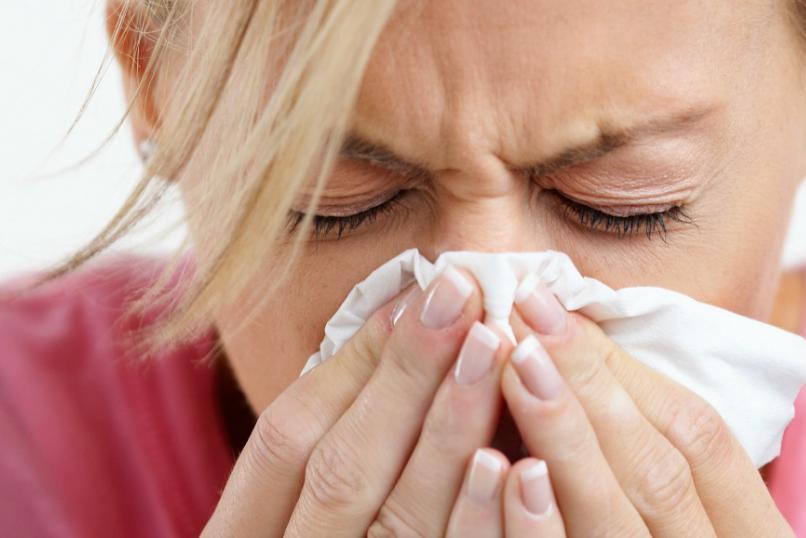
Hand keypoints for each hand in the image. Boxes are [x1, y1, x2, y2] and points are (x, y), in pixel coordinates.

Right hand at [200, 265, 514, 536]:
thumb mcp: (290, 521)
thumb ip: (327, 453)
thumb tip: (393, 343)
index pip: (287, 439)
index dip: (349, 365)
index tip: (407, 299)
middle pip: (346, 469)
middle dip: (406, 375)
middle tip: (460, 291)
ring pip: (401, 522)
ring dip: (450, 432)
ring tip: (495, 347)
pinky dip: (487, 526)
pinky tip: (518, 465)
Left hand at [466, 274, 795, 536]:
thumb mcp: (698, 522)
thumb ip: (653, 459)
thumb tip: (581, 359)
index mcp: (747, 535)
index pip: (700, 438)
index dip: (627, 367)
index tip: (557, 305)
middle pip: (655, 472)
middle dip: (589, 384)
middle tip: (524, 310)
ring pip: (613, 525)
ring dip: (565, 438)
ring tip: (516, 362)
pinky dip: (535, 532)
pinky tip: (507, 474)